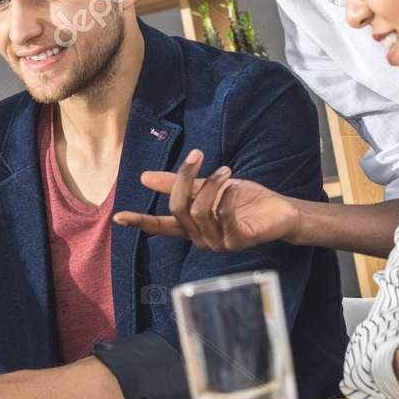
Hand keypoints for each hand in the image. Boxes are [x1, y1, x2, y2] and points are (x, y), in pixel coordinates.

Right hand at [113, 148, 299, 250]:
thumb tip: (144, 178)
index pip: (161, 226)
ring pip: (201, 210)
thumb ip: (180, 184)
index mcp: (192, 228)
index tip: (118, 217)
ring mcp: (219, 244)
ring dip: (213, 184)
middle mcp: (201, 240)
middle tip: (197, 154)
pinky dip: (228, 195)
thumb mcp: (208, 187)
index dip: (140, 222)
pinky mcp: (237, 241)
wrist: (280, 212)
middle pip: (178, 209)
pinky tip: (236, 185)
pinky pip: (224, 215)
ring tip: (226, 170)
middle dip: (185, 178)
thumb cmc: (245, 200)